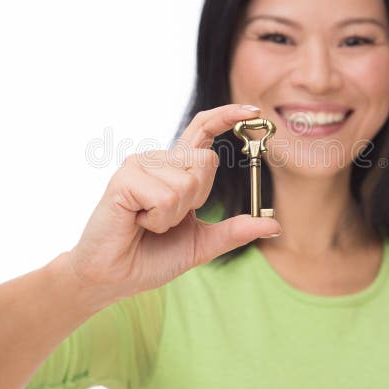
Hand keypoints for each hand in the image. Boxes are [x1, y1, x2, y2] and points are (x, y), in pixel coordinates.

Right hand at [68, 104, 281, 303]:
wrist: (114, 277)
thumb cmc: (151, 257)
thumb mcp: (202, 244)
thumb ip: (235, 231)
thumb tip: (274, 225)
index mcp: (176, 169)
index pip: (203, 130)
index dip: (227, 116)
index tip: (254, 111)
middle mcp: (158, 160)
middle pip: (206, 161)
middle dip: (196, 200)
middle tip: (166, 219)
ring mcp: (140, 166)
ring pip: (188, 183)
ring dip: (174, 216)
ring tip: (147, 223)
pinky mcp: (125, 179)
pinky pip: (166, 197)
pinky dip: (158, 220)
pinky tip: (137, 222)